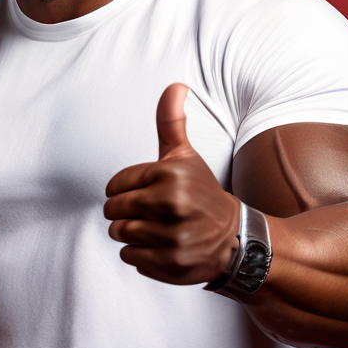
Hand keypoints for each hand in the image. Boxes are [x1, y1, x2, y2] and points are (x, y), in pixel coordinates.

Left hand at [103, 83, 241, 284]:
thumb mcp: (185, 156)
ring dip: (131, 234)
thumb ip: (171, 122)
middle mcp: (172, 204)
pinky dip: (140, 255)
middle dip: (124, 213)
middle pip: (113, 211)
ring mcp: (172, 236)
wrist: (234, 238)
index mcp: (170, 174)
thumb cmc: (200, 193)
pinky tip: (162, 247)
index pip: (114, 186)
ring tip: (156, 230)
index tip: (147, 194)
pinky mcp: (170, 263)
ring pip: (119, 234)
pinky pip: (129, 257)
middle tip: (150, 214)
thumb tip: (175, 85)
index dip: (125, 191)